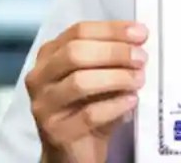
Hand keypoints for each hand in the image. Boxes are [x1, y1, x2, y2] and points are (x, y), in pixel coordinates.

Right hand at [27, 21, 146, 162]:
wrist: (74, 150)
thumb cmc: (87, 106)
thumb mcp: (97, 75)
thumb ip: (110, 56)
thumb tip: (138, 37)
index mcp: (48, 55)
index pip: (78, 31)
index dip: (111, 30)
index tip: (141, 33)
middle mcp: (39, 77)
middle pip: (75, 53)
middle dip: (114, 52)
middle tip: (141, 58)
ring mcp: (43, 106)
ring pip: (80, 82)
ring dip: (116, 77)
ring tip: (139, 79)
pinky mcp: (55, 132)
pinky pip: (89, 114)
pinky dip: (115, 105)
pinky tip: (131, 101)